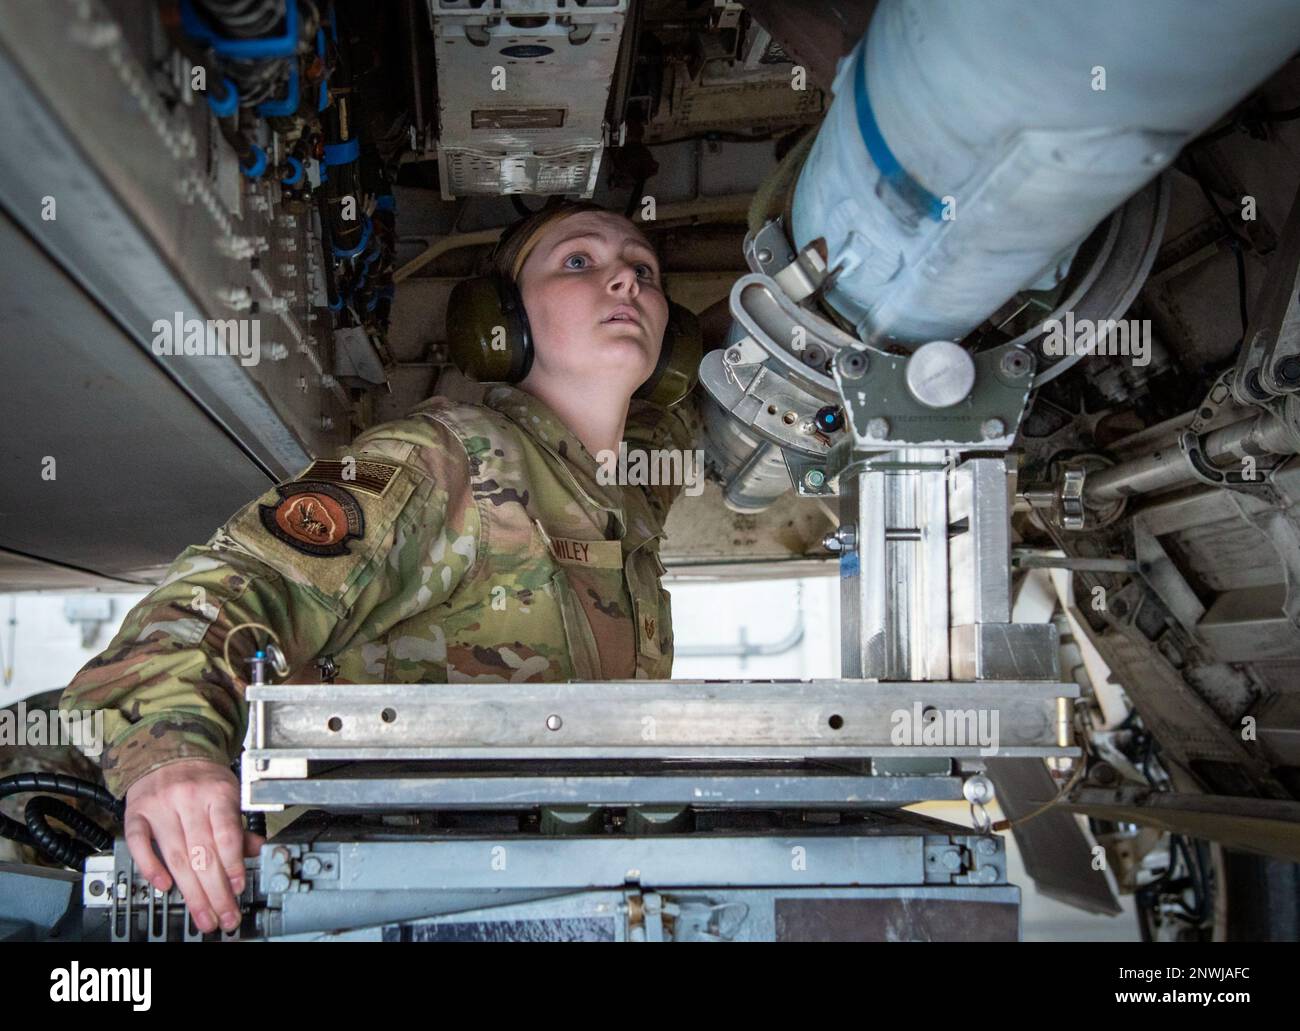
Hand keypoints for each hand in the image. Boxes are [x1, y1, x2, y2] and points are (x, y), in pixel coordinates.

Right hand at [123, 759, 264, 933]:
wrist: (167, 749)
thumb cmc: (202, 776)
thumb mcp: (229, 791)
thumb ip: (239, 824)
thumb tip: (256, 850)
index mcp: (217, 792)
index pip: (226, 833)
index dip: (233, 863)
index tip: (238, 887)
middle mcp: (188, 798)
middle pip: (202, 852)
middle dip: (214, 890)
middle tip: (223, 916)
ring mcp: (160, 806)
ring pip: (175, 854)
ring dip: (190, 890)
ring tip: (202, 914)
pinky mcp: (136, 813)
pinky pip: (140, 843)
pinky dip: (151, 867)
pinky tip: (164, 887)